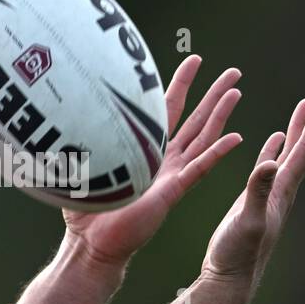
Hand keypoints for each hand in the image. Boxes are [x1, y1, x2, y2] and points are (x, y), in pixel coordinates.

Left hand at [63, 55, 244, 266]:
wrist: (92, 243)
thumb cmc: (86, 209)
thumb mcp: (83, 162)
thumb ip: (85, 137)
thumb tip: (67, 109)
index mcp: (144, 148)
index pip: (167, 108)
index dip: (182, 84)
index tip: (195, 60)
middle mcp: (163, 158)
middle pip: (195, 118)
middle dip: (213, 94)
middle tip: (234, 71)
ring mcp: (171, 174)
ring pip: (202, 137)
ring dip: (220, 114)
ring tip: (237, 90)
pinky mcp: (172, 191)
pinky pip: (199, 168)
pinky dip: (218, 152)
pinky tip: (237, 138)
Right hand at [202, 84, 304, 287]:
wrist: (229, 279)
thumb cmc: (237, 254)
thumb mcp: (247, 220)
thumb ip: (257, 191)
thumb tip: (270, 163)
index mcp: (283, 190)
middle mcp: (283, 190)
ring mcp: (271, 195)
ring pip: (290, 155)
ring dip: (298, 130)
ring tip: (304, 106)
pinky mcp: (256, 201)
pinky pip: (270, 168)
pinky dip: (275, 149)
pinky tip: (273, 140)